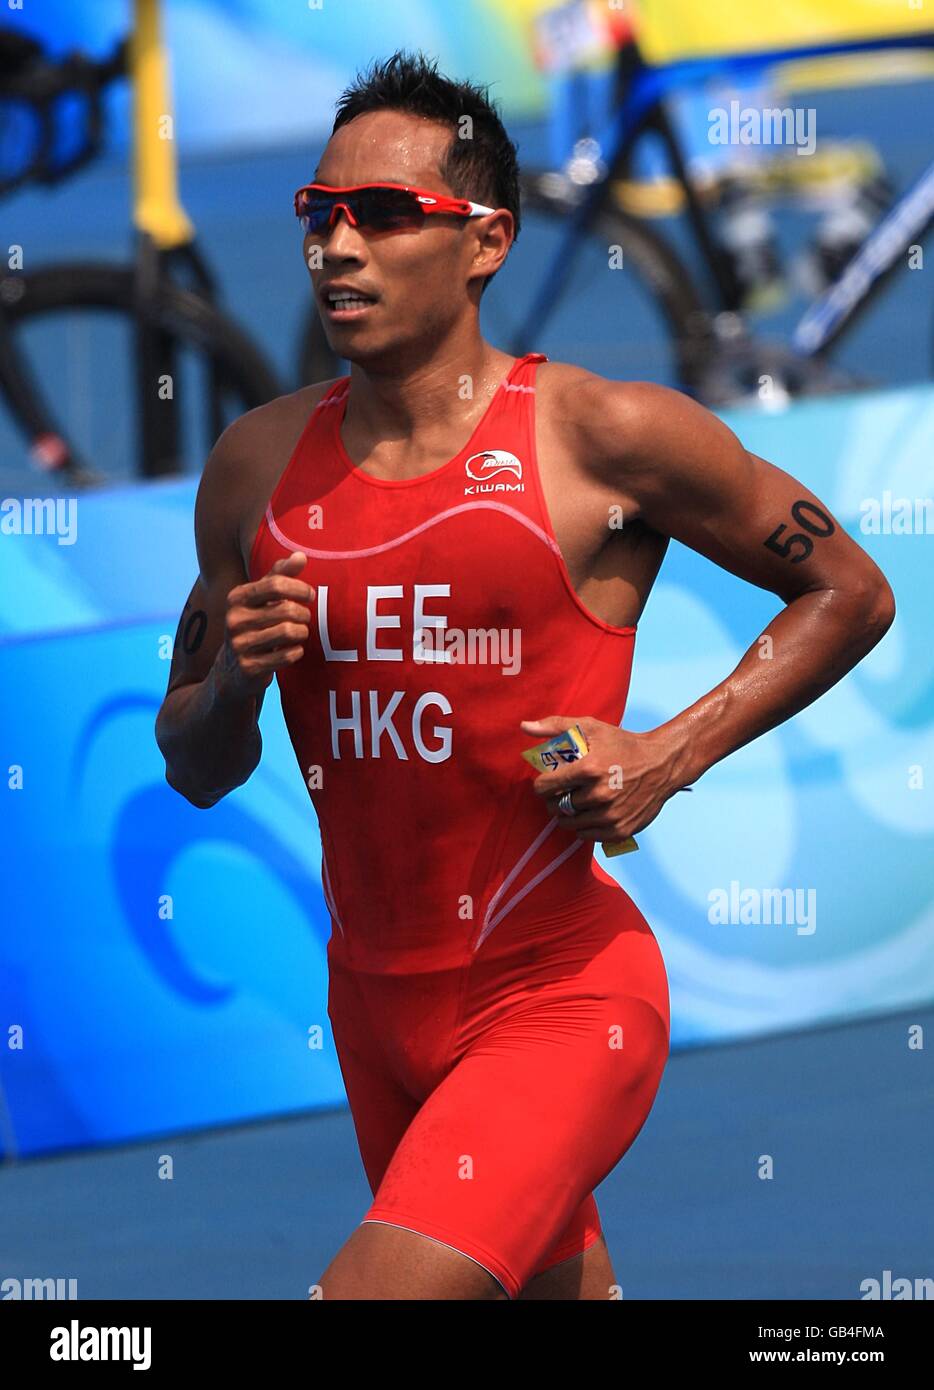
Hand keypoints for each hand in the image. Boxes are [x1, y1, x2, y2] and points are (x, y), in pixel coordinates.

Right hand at [215, 551, 314, 700]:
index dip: (300, 588)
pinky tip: (293, 650)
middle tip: (304, 619)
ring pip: (289, 632)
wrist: (231, 671)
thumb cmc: (254, 626)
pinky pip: (287, 655)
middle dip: (303, 614)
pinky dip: (297, 651)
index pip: (276, 584)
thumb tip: (301, 555)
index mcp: (237, 598)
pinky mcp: (249, 668)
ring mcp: (239, 645)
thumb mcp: (261, 599)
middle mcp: (234, 620)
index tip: (309, 595)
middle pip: (286, 609)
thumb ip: (280, 576)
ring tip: (299, 633)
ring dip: (302, 632)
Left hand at [519, 715, 685, 842]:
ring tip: (574, 804)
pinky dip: (584, 827)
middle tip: (561, 793)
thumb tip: (524, 726)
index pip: (545, 786)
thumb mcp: (591, 727)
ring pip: (570, 823)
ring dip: (567, 815)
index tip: (548, 781)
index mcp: (589, 768)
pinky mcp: (621, 830)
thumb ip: (555, 726)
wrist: (662, 764)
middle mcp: (599, 794)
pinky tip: (589, 814)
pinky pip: (587, 835)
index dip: (542, 784)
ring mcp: (611, 815)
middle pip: (556, 806)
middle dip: (553, 800)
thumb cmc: (623, 743)